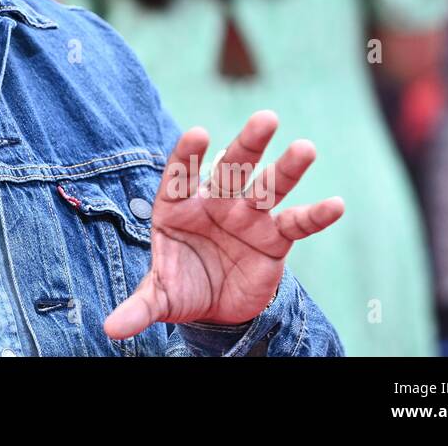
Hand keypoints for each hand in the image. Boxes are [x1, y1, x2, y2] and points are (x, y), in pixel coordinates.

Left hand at [103, 110, 343, 337]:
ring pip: (268, 187)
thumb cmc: (181, 285)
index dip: (188, 156)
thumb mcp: (159, 297)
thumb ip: (139, 306)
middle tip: (266, 118)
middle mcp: (215, 202)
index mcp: (178, 206)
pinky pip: (296, 224)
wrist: (215, 304)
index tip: (198, 133)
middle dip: (248, 143)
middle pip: (232, 168)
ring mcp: (247, 217)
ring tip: (306, 148)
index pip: (181, 175)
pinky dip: (315, 216)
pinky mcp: (275, 239)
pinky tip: (336, 204)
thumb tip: (111, 330)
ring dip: (287, 169)